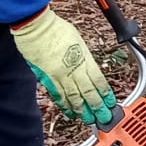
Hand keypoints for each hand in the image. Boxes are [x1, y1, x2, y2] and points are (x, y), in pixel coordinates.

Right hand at [10, 8, 115, 122]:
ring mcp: (59, 75)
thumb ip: (84, 57)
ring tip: (88, 119)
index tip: (110, 102)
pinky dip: (65, 105)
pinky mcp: (47, 78)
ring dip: (82, 110)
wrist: (35, 26)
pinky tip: (70, 112)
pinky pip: (58, 95)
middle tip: (104, 118)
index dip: (105, 94)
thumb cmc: (56, 28)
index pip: (98, 80)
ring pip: (74, 98)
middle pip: (88, 93)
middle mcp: (73, 69)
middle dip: (97, 107)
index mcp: (83, 58)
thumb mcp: (78, 40)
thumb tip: (89, 67)